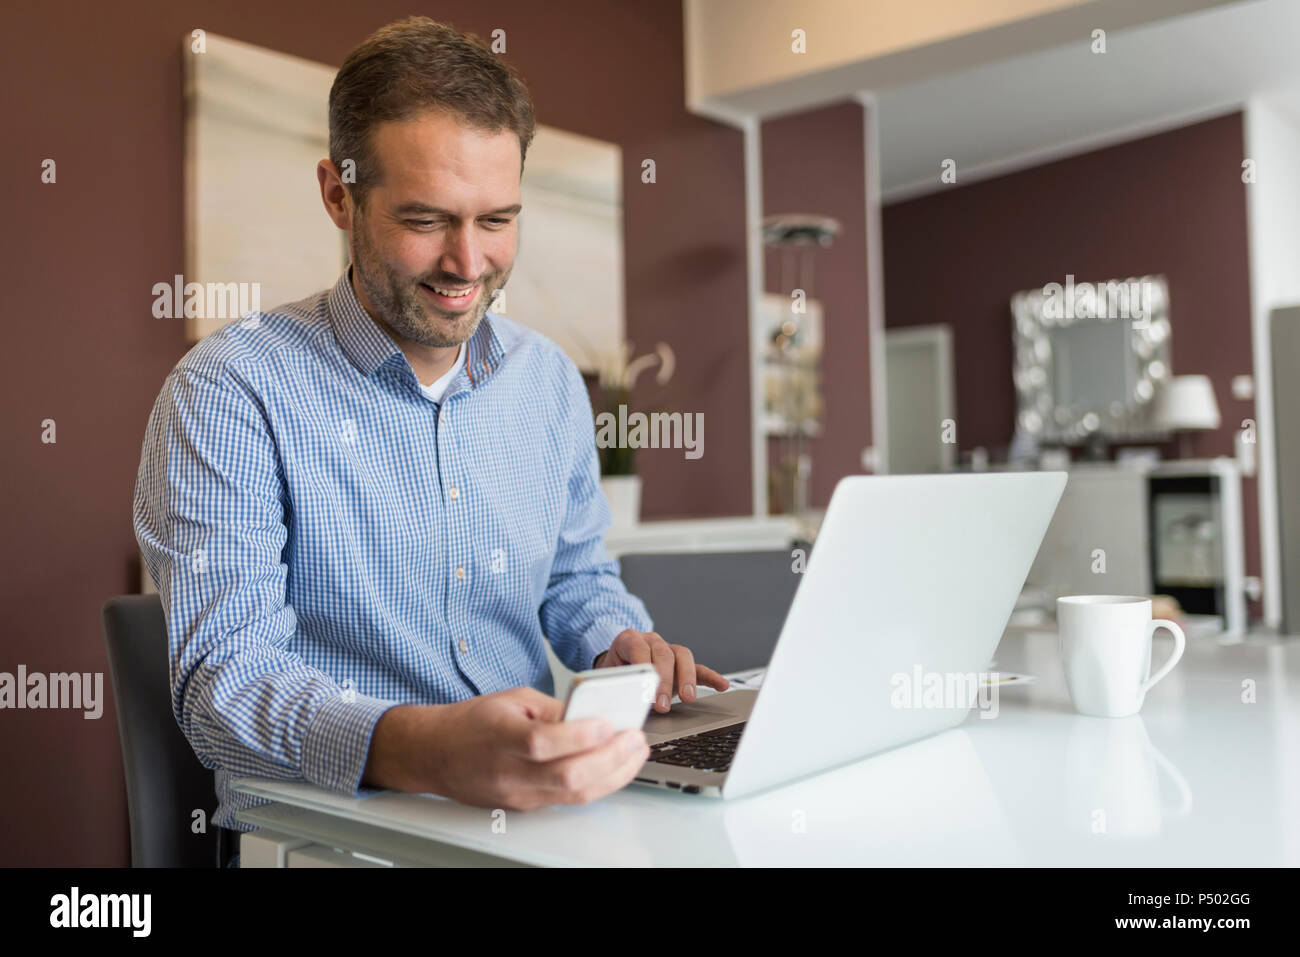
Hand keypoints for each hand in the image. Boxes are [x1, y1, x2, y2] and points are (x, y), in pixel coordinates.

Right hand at [362, 687, 648, 810]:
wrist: (434, 753)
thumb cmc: (470, 723)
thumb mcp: (512, 698)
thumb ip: (553, 708)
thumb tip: (592, 714)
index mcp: (502, 737)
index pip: (545, 743)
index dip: (581, 736)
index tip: (609, 722)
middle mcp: (510, 772)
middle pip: (568, 777)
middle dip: (611, 759)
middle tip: (635, 740)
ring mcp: (519, 795)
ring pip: (575, 795)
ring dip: (614, 775)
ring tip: (635, 754)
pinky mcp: (526, 806)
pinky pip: (569, 800)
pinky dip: (598, 784)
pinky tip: (614, 768)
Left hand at [595, 629, 729, 712]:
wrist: (615, 666)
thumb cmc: (611, 674)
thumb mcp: (606, 676)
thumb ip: (614, 684)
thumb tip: (618, 702)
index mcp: (628, 639)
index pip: (638, 647)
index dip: (643, 667)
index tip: (643, 691)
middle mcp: (651, 641)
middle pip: (663, 653)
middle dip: (664, 680)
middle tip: (661, 705)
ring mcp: (668, 651)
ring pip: (683, 656)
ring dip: (686, 678)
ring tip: (688, 698)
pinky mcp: (681, 665)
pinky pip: (699, 668)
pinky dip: (711, 677)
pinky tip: (721, 685)